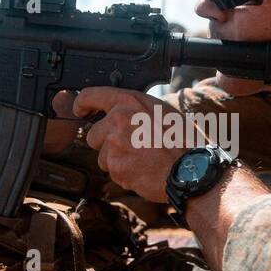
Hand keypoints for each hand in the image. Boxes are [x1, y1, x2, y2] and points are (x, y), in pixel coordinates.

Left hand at [72, 88, 187, 202]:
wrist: (190, 168)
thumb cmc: (183, 141)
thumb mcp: (162, 111)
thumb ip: (136, 109)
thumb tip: (124, 112)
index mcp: (129, 101)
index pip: (92, 95)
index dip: (82, 104)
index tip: (79, 110)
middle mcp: (118, 119)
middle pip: (93, 135)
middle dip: (107, 144)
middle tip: (133, 148)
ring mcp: (114, 144)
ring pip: (103, 157)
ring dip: (117, 161)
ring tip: (142, 160)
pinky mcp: (115, 166)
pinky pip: (113, 172)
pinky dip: (125, 175)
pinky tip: (143, 171)